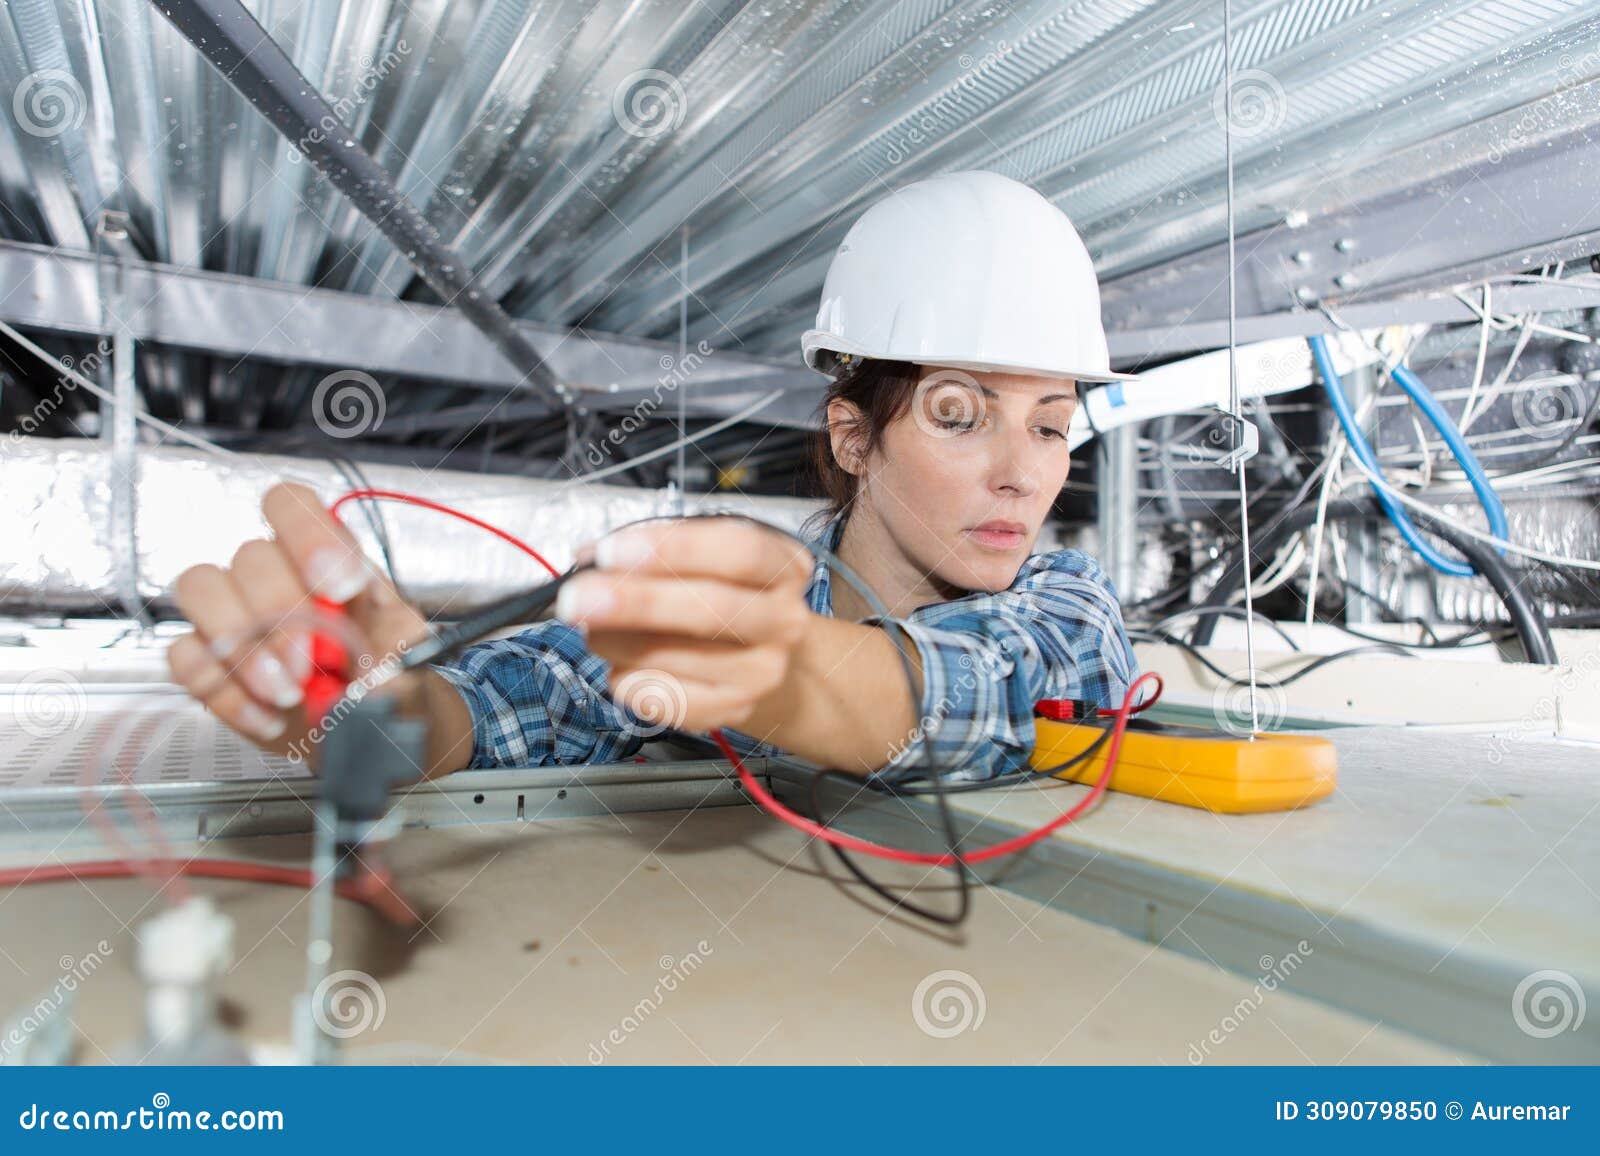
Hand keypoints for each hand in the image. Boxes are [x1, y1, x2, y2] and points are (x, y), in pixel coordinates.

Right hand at [165, 482, 429, 759]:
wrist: (367, 728)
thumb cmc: (387, 677)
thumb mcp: (412, 660)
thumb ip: (402, 657)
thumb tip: (382, 676)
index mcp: (328, 560)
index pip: (293, 505)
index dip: (310, 536)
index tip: (341, 587)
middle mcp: (275, 576)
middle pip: (251, 556)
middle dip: (281, 616)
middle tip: (311, 667)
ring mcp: (234, 614)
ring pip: (201, 588)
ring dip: (243, 647)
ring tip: (288, 694)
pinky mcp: (208, 660)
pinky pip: (185, 657)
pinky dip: (226, 693)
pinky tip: (270, 717)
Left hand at [559, 517, 813, 733]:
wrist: (764, 658)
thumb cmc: (723, 594)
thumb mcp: (706, 556)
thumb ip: (656, 550)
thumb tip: (590, 557)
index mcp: (784, 567)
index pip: (738, 551)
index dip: (672, 548)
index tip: (611, 552)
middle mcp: (784, 621)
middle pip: (712, 610)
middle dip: (636, 603)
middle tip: (577, 599)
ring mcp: (762, 672)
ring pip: (678, 657)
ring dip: (617, 641)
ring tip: (590, 628)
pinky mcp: (733, 710)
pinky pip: (665, 699)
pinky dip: (627, 679)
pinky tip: (620, 663)